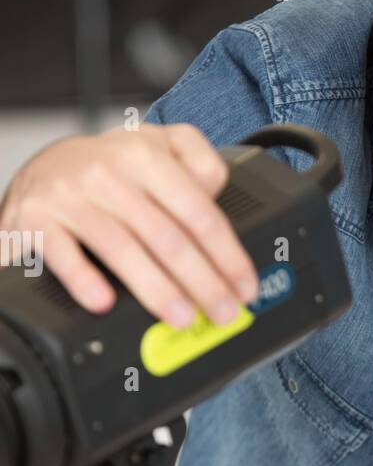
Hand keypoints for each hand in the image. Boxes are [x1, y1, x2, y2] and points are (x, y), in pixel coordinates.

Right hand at [0, 123, 259, 327]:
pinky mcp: (35, 217)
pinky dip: (84, 279)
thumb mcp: (158, 148)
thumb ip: (198, 166)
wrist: (41, 167)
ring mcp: (70, 195)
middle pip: (166, 235)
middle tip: (222, 312)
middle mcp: (108, 171)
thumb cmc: (110, 169)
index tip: (244, 286)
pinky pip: (62, 253)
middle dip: (202, 281)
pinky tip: (105, 302)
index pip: (198, 211)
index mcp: (146, 155)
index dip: (227, 255)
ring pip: (122, 247)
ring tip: (180, 317)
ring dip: (156, 289)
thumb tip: (221, 204)